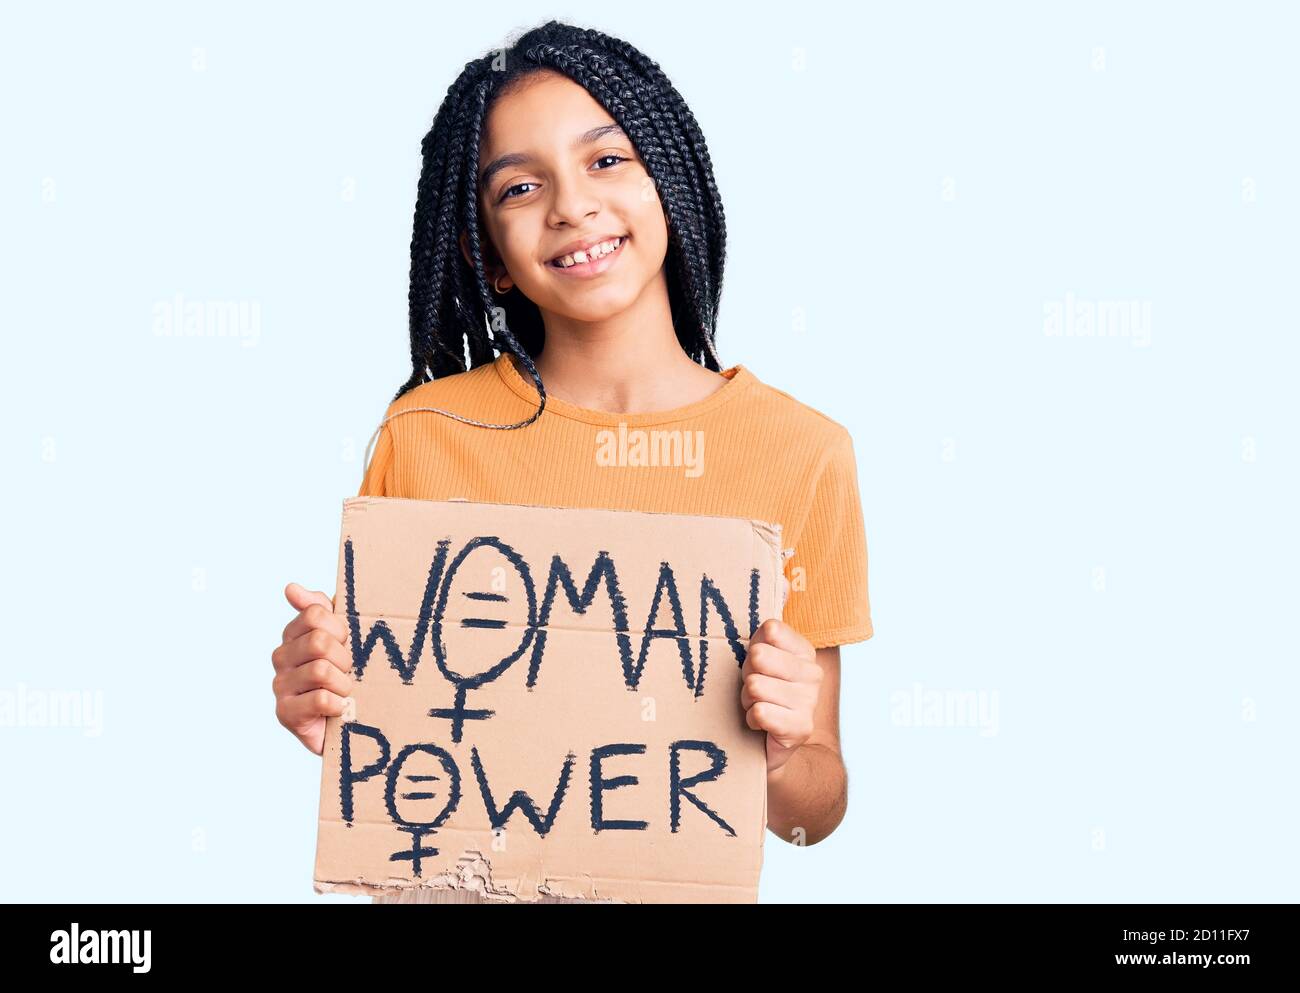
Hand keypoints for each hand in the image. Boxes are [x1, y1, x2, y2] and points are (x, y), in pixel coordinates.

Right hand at [271, 582, 354, 754]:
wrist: (348, 724)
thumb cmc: (346, 675)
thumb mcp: (342, 638)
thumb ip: (321, 609)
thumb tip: (290, 588)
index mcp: (293, 635)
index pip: (314, 614)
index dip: (340, 628)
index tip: (347, 642)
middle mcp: (281, 657)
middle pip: (319, 642)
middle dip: (344, 658)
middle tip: (348, 672)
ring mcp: (280, 686)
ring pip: (321, 671)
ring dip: (343, 683)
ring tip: (344, 691)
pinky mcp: (285, 714)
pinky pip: (320, 700)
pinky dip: (338, 705)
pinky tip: (339, 708)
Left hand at [740, 618, 821, 773]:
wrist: (767, 747)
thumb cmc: (761, 694)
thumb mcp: (760, 653)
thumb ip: (770, 619)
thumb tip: (785, 580)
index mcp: (804, 651)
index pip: (769, 632)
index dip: (751, 648)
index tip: (755, 663)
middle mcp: (813, 674)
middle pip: (759, 657)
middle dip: (746, 676)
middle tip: (752, 688)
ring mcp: (810, 702)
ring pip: (757, 687)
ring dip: (747, 700)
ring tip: (755, 706)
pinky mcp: (801, 728)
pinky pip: (761, 712)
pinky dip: (751, 720)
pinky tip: (759, 724)